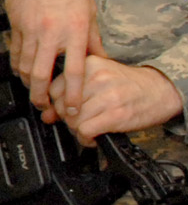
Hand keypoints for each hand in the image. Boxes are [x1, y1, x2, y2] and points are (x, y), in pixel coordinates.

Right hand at [3, 0, 102, 115]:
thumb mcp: (89, 8)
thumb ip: (93, 37)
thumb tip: (100, 58)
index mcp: (75, 29)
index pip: (75, 69)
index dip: (75, 92)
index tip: (74, 107)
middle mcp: (52, 32)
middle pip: (42, 75)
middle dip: (42, 96)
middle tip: (45, 107)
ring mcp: (31, 30)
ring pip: (25, 67)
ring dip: (28, 84)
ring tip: (34, 92)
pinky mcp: (16, 27)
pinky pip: (15, 54)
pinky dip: (18, 67)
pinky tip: (22, 72)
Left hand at [46, 56, 184, 141]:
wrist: (159, 91)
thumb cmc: (127, 85)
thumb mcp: (98, 80)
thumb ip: (71, 93)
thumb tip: (46, 115)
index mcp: (88, 65)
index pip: (53, 89)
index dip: (56, 105)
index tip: (63, 111)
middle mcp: (96, 78)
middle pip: (61, 106)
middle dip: (67, 119)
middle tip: (79, 121)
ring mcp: (106, 96)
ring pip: (72, 120)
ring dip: (78, 131)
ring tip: (89, 129)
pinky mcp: (115, 114)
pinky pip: (85, 131)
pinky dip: (86, 139)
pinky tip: (94, 137)